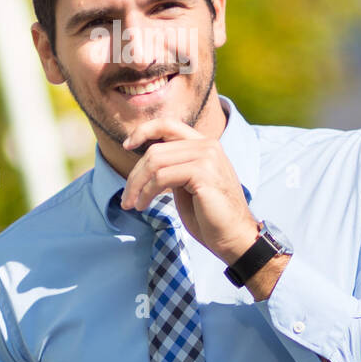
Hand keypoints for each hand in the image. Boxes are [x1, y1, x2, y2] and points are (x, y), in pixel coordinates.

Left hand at [121, 117, 260, 265]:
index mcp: (204, 144)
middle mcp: (207, 145)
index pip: (168, 125)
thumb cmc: (209, 215)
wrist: (234, 236)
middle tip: (126, 198)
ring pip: (155, 162)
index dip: (144, 131)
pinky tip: (143, 205)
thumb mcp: (188, 184)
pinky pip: (161, 177)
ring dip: (136, 185)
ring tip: (132, 204)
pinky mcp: (203, 173)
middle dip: (135, 175)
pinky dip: (146, 192)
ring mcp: (207, 157)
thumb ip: (173, 166)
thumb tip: (146, 159)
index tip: (126, 145)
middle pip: (155, 149)